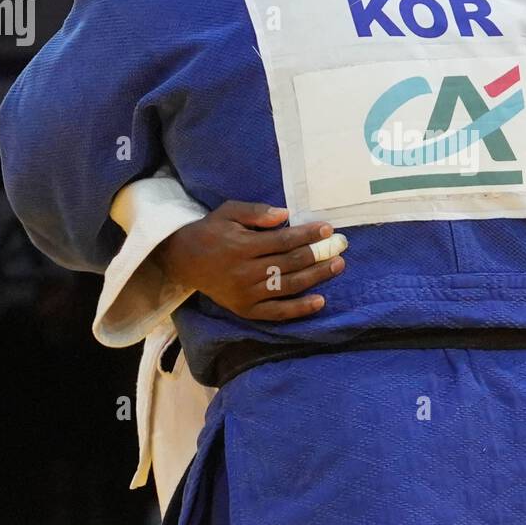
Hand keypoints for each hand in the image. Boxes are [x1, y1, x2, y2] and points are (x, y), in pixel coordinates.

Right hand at [154, 201, 344, 320]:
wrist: (184, 260)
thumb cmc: (212, 231)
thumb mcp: (228, 212)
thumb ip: (256, 212)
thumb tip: (285, 214)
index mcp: (242, 245)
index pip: (283, 241)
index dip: (307, 234)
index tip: (328, 228)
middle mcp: (245, 271)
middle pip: (290, 263)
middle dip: (319, 253)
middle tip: (341, 246)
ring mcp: (246, 294)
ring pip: (288, 286)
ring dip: (316, 277)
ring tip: (337, 265)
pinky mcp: (246, 310)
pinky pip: (277, 312)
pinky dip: (299, 309)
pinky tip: (320, 301)